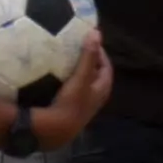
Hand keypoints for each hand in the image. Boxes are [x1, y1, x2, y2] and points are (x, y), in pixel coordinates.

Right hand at [31, 31, 113, 150]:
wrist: (56, 129)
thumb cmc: (72, 102)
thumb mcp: (81, 77)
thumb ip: (88, 56)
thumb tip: (97, 32)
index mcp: (103, 89)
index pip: (106, 66)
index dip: (100, 53)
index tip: (90, 42)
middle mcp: (96, 98)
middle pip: (96, 75)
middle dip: (89, 62)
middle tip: (78, 49)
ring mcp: (84, 105)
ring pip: (84, 83)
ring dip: (78, 72)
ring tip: (67, 60)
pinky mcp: (71, 109)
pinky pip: (73, 90)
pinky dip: (69, 81)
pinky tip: (58, 77)